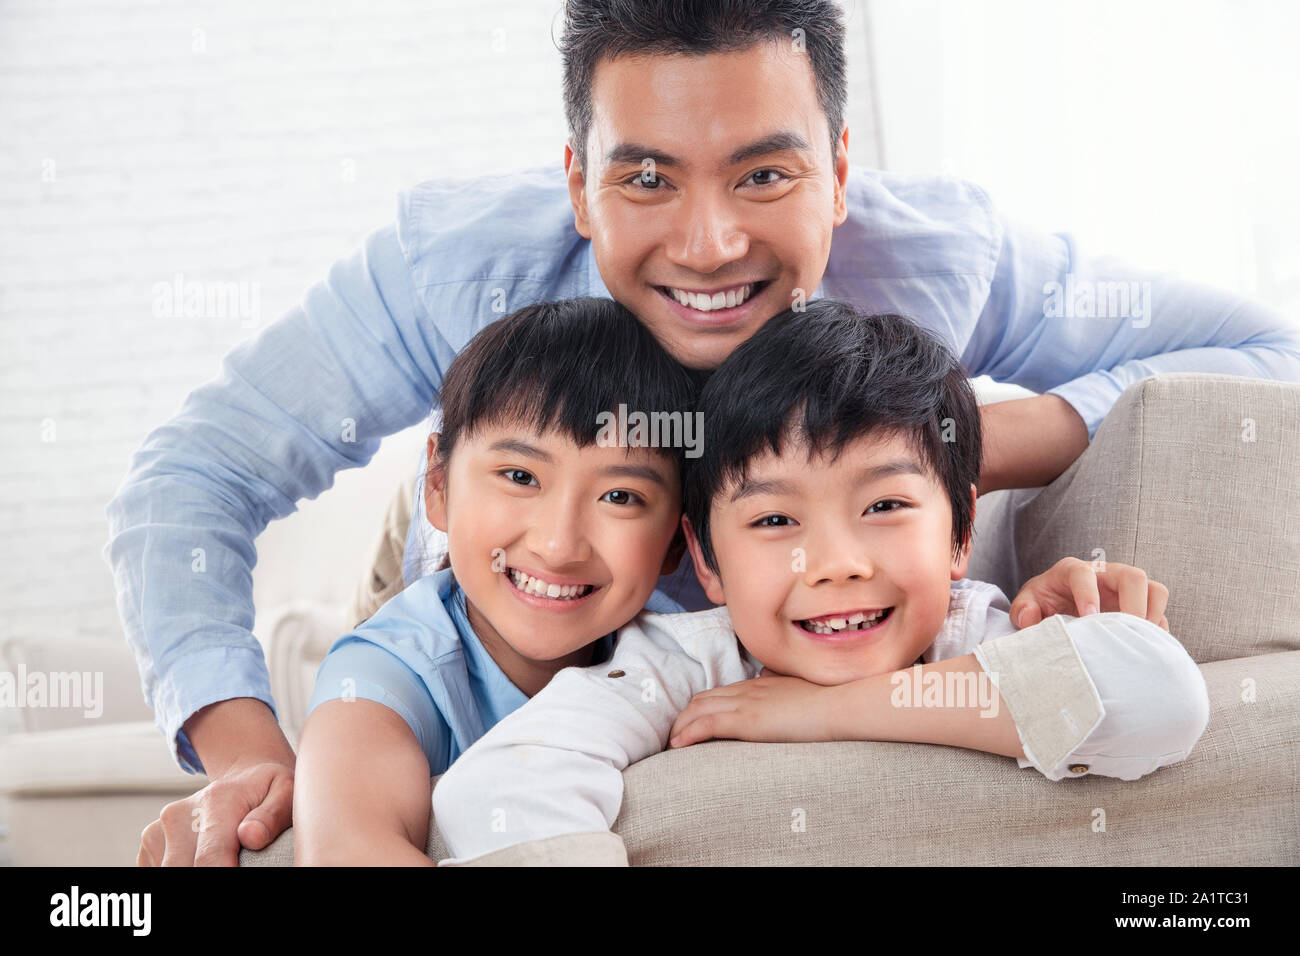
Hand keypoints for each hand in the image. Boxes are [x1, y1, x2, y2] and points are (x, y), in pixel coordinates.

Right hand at [138, 757, 293, 865]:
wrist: (243, 777)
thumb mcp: (285, 793)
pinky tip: (201, 861)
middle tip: (237, 865)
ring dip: (194, 873)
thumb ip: (272, 816)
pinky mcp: (149, 843)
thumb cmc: (267, 791)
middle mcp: (179, 815)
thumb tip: (251, 836)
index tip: (236, 872)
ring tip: (224, 859)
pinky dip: (181, 871)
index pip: (209, 857)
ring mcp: (159, 829)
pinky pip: (157, 872)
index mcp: (215, 802)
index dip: (221, 876)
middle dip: (209, 878)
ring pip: (169, 874)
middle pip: (184, 871)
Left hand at [668, 670, 839, 747]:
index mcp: (759, 684)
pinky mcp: (748, 720)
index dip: (700, 707)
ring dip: (681, 726)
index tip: (691, 722)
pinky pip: (707, 724)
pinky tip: (677, 745)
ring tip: (671, 743)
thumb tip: (770, 676)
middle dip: (684, 717)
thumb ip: (782, 685)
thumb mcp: (801, 689)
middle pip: (702, 699)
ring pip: (699, 709)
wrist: (840, 704)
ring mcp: (746, 703)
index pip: (719, 692)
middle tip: (674, 735)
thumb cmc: (828, 701)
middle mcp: (747, 689)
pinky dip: (688, 733)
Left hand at [1009, 556, 1168, 631]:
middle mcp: (1106, 575)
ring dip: (1151, 614)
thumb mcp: (1027, 604)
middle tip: (1125, 629)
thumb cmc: (1043, 604)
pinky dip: (1157, 630)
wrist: (1056, 607)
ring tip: (1140, 639)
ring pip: (1155, 590)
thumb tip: (1030, 618)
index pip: (1084, 575)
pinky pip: (1160, 613)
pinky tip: (1146, 648)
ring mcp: (1126, 590)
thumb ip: (1023, 610)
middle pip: (1133, 576)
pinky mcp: (1140, 607)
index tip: (1088, 618)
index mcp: (1073, 571)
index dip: (1088, 594)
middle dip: (1133, 603)